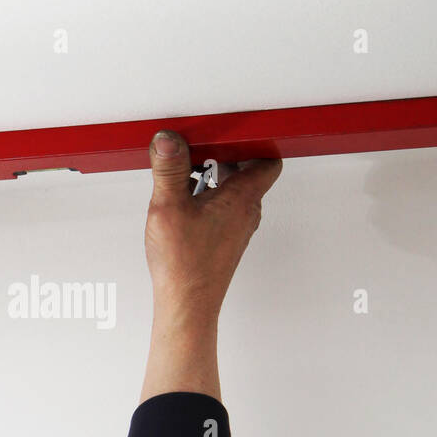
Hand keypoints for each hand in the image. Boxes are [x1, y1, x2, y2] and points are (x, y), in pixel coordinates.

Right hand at [143, 131, 281, 317]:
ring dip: (209, 177)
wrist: (187, 304)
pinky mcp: (223, 240)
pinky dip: (204, 197)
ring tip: (181, 174)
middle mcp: (245, 212)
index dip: (253, 142)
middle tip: (195, 147)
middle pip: (244, 171)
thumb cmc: (185, 264)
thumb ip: (169, 169)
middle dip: (221, 155)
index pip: (267, 160)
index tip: (229, 132)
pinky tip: (179, 203)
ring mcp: (235, 228)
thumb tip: (169, 140)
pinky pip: (220, 208)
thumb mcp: (169, 205)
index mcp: (242, 198)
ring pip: (230, 191)